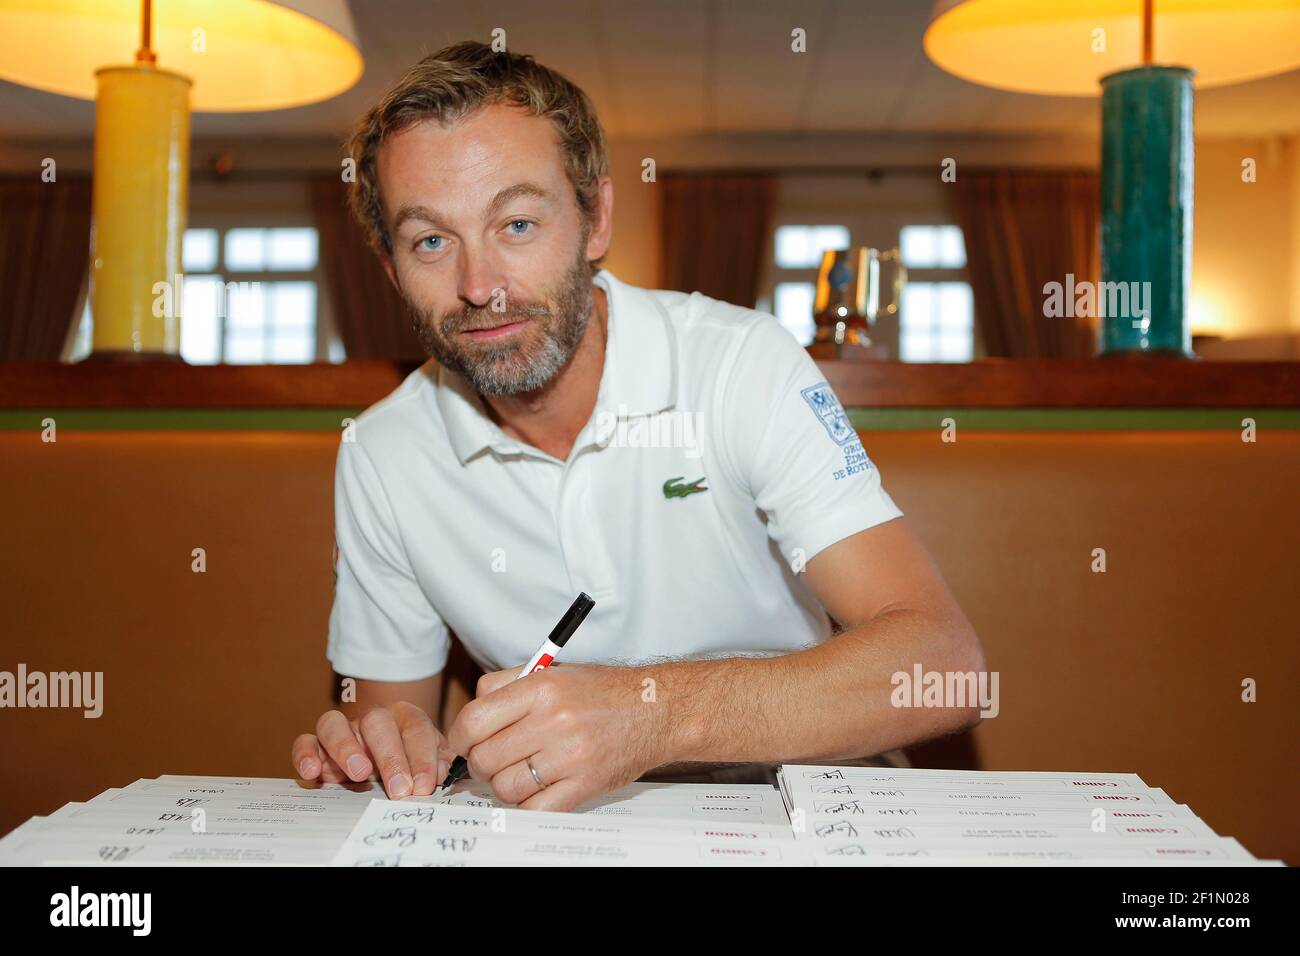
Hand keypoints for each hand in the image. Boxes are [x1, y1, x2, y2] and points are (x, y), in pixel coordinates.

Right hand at [291, 701, 456, 798]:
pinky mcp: (316, 746)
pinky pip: (305, 741)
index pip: (415, 727)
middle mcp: (371, 719)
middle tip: (399, 789)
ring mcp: (343, 730)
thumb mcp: (429, 763)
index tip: (424, 786)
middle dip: (390, 756)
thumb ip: (439, 764)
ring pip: (334, 723)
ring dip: (346, 747)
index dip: (422, 756)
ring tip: (359, 774)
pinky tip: (312, 773)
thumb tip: (443, 772)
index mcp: (404, 718)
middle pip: (377, 722)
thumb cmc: (410, 763)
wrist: (384, 764)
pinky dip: (305, 753)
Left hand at [446, 664, 667, 811]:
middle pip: (486, 757)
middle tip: (492, 761)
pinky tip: (537, 790)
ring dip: (504, 786)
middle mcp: (554, 720)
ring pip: (506, 787)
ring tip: (517, 774)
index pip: (474, 720)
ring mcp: (571, 755)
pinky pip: (536, 808)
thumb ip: (508, 685)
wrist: (655, 709)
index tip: (464, 743)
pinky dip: (528, 804)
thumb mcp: (554, 671)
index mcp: (541, 688)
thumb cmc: (603, 691)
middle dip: (481, 764)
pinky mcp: (585, 783)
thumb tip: (470, 714)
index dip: (459, 737)